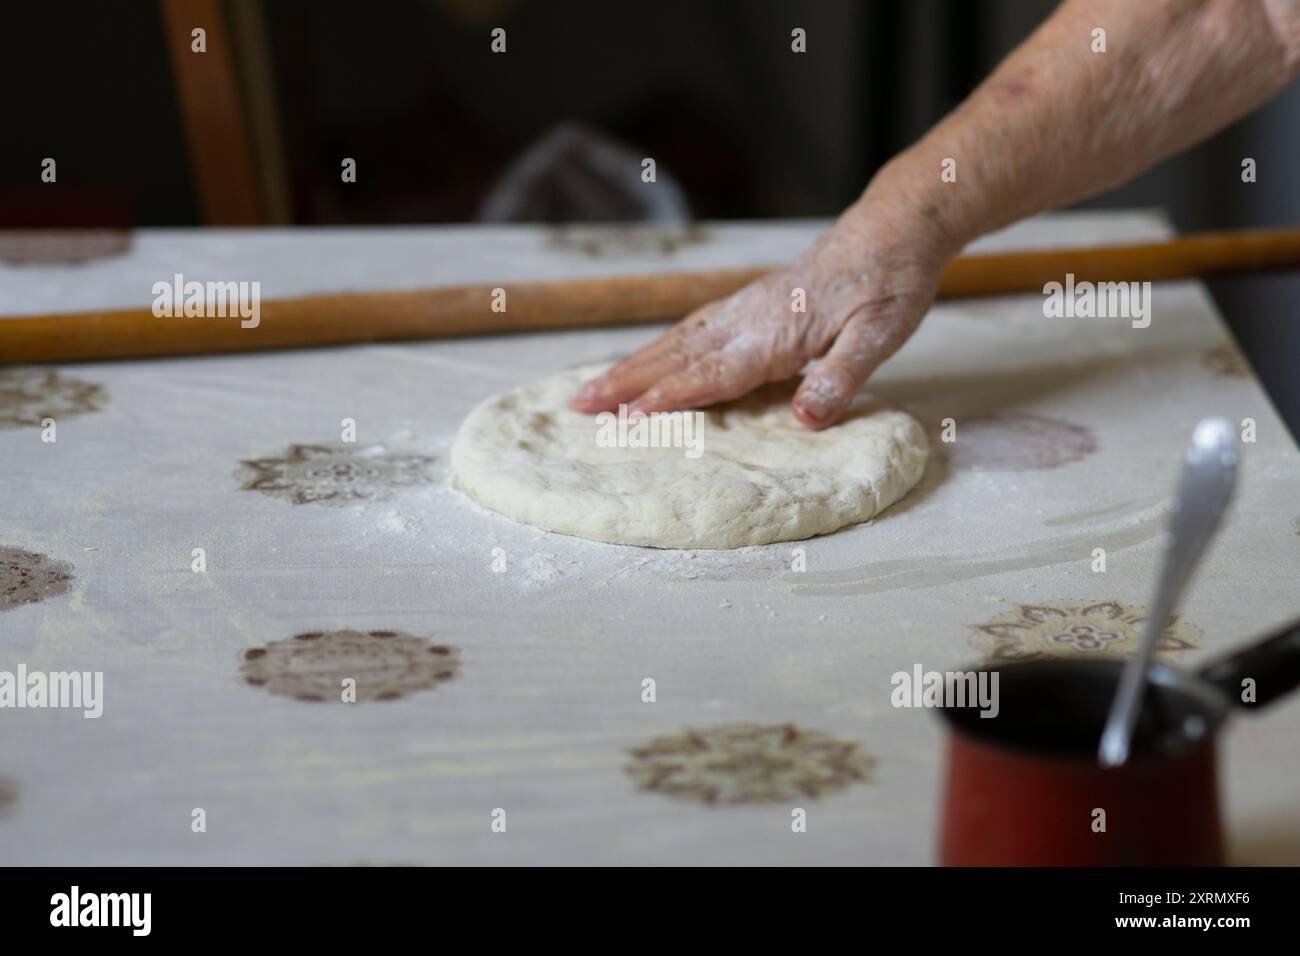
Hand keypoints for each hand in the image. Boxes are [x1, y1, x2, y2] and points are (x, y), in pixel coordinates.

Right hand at [569, 202, 950, 428]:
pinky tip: (646, 360)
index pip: (713, 373)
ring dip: (630, 367)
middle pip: (675, 357)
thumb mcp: (880, 335)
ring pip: (675, 342)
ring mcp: (744, 310)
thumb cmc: (889, 283)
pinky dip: (658, 350)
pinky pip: (691, 331)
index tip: (628, 417)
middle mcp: (748, 319)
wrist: (892, 230)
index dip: (669, 397)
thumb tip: (805, 420)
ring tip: (591, 389)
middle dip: (625, 383)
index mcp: (775, 333)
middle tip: (578, 406)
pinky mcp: (748, 305)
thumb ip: (840, 378)